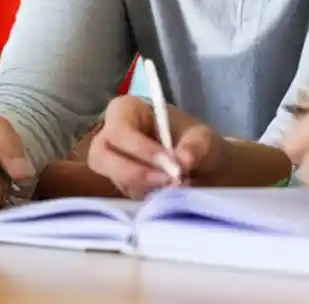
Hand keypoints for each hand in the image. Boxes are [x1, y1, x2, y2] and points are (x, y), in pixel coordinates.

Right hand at [86, 95, 228, 198]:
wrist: (207, 166)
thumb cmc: (198, 141)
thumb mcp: (204, 138)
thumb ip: (195, 146)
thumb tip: (183, 161)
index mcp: (126, 111)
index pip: (118, 128)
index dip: (138, 147)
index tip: (169, 163)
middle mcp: (111, 137)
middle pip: (101, 156)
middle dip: (133, 172)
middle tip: (168, 181)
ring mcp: (114, 163)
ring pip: (114, 179)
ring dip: (146, 187)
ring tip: (178, 187)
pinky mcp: (123, 186)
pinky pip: (126, 195)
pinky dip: (149, 198)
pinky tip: (171, 195)